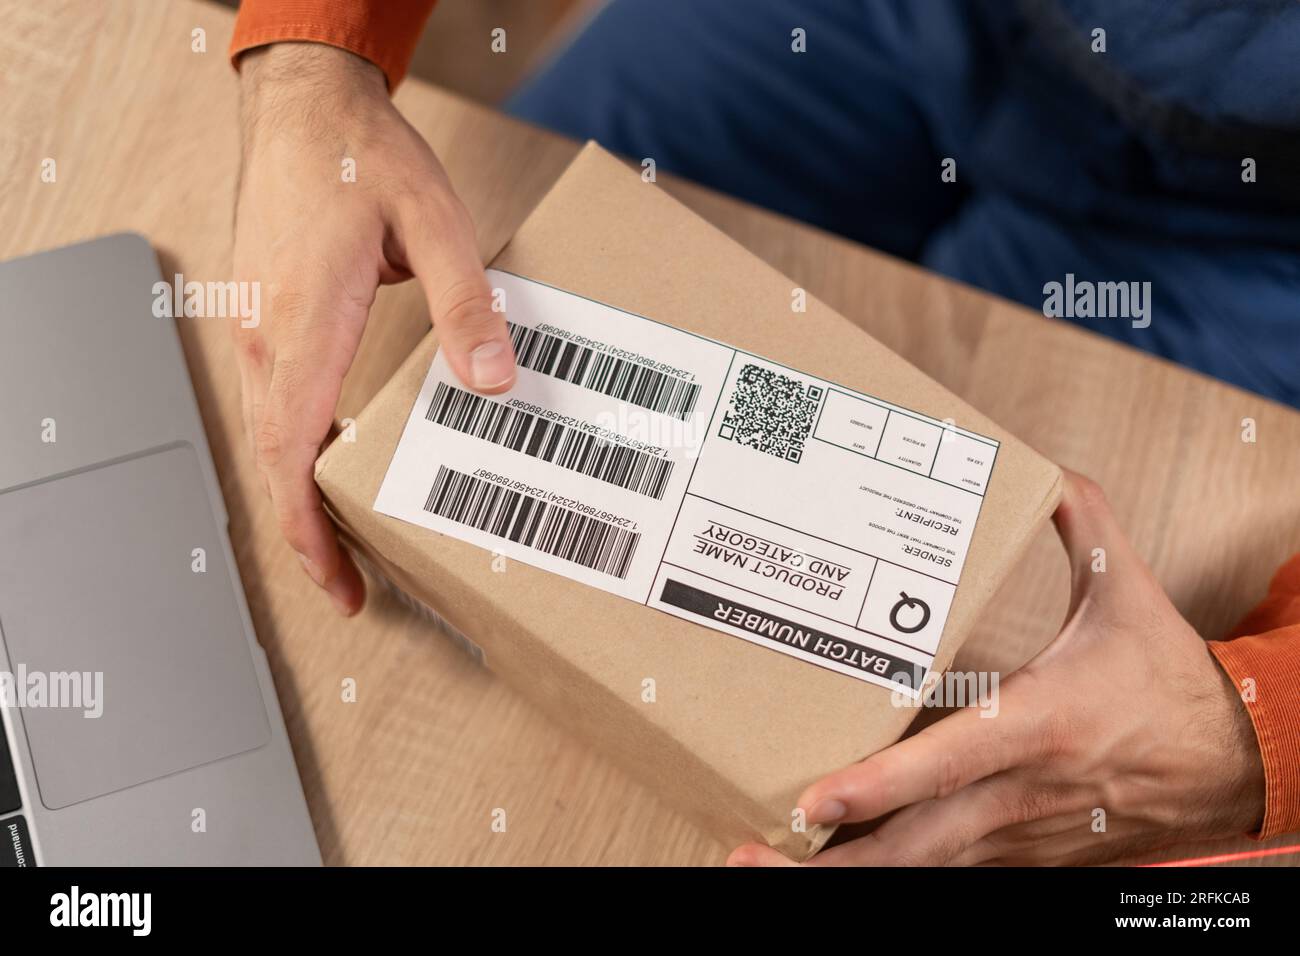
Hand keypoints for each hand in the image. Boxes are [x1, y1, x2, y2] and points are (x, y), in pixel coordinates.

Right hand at [232, 43, 514, 614]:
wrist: (302, 106)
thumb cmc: (358, 156)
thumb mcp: (433, 222)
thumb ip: (466, 305)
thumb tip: (493, 381)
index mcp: (305, 323)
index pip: (292, 454)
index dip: (311, 530)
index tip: (338, 582)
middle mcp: (268, 335)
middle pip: (274, 461)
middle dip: (308, 534)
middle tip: (352, 586)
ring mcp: (259, 326)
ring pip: (268, 436)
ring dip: (298, 496)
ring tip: (342, 541)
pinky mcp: (267, 316)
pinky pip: (273, 402)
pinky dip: (294, 451)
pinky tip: (327, 464)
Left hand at [730, 471, 1264, 865]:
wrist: (1237, 766)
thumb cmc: (1172, 683)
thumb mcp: (1129, 593)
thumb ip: (1081, 521)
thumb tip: (1038, 464)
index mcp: (1038, 724)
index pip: (947, 763)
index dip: (879, 786)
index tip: (814, 801)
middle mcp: (1018, 791)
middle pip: (914, 846)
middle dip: (831, 863)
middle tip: (750, 856)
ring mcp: (1018, 834)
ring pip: (923, 869)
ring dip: (848, 875)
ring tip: (763, 867)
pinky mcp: (1022, 853)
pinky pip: (946, 868)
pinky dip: (891, 868)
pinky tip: (835, 863)